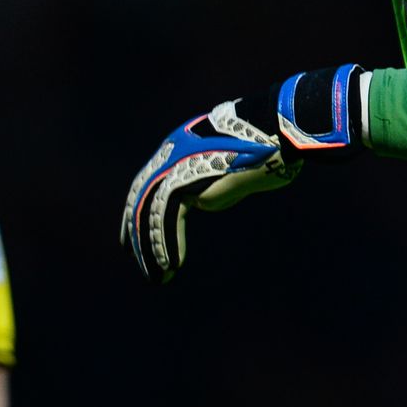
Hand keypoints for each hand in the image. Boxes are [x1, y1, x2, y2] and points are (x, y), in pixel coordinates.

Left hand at [120, 63, 363, 282]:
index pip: (148, 180)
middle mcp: (171, 155)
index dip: (139, 205)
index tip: (133, 228)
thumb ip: (212, 181)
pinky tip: (172, 266)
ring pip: (150, 213)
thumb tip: (203, 201)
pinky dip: (168, 244)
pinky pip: (166, 219)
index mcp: (179, 147)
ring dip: (152, 248)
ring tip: (158, 275)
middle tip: (132, 253)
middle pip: (141, 197)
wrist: (274, 131)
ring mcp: (175, 167)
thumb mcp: (231, 165)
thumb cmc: (266, 147)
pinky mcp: (185, 181)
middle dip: (136, 229)